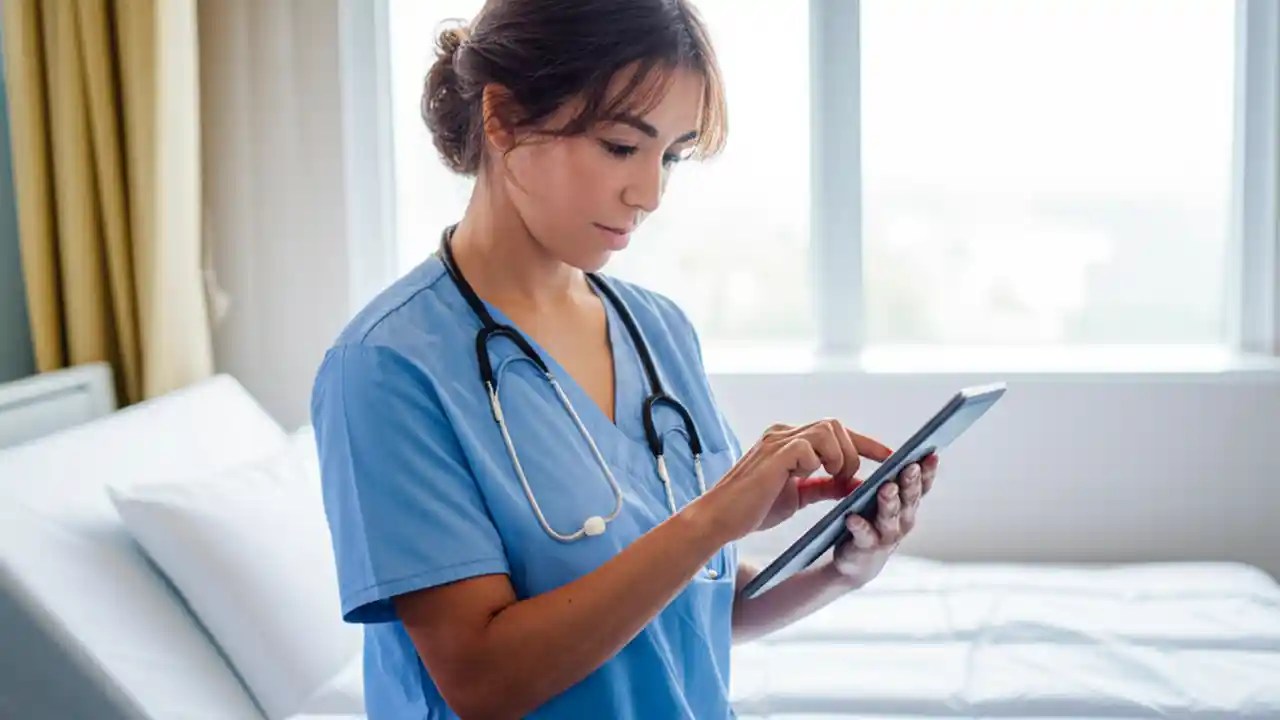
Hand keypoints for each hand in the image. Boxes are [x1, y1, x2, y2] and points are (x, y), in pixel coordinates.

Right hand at [691, 419, 892, 542]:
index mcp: (788, 441)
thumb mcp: (798, 496)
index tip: (890, 457)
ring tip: (833, 479)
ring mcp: (778, 440)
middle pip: (835, 425)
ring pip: (828, 429)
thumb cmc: (753, 509)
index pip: (834, 432)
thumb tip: (857, 485)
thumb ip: (826, 486)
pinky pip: (812, 446)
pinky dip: (820, 463)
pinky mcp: (775, 452)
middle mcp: (783, 434)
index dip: (864, 443)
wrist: (720, 520)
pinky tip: (810, 478)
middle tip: (848, 479)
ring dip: (840, 457)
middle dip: (854, 451)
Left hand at [832, 452, 939, 587]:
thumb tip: (900, 455)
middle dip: (910, 483)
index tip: (931, 454)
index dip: (927, 472)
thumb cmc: (874, 523)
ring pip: (889, 518)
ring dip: (889, 502)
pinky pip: (864, 535)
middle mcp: (901, 521)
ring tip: (887, 487)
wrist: (858, 563)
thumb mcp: (886, 501)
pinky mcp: (864, 547)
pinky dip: (860, 526)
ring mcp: (885, 537)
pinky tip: (852, 517)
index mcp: (907, 506)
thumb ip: (893, 481)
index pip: (921, 486)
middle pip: (908, 499)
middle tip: (910, 467)